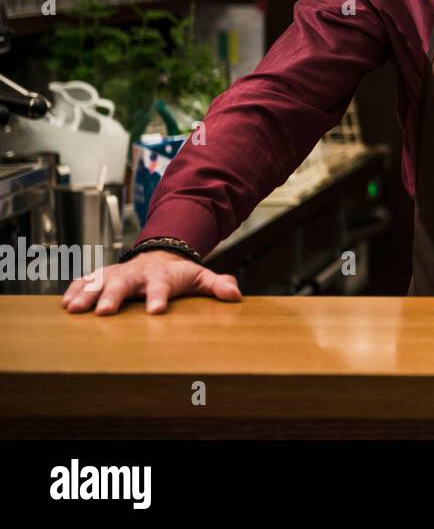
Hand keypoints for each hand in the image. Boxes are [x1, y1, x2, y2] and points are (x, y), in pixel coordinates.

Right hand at [61, 250, 241, 315]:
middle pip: (124, 284)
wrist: (161, 254)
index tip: (156, 311)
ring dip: (88, 294)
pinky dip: (76, 289)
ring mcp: (119, 272)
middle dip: (113, 297)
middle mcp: (137, 273)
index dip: (159, 298)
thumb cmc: (180, 273)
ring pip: (101, 281)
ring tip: (75, 309)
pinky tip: (66, 303)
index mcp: (162, 276)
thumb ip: (217, 285)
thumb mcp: (200, 277)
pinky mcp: (104, 274)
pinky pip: (87, 279)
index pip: (161, 287)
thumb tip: (235, 295)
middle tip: (105, 312)